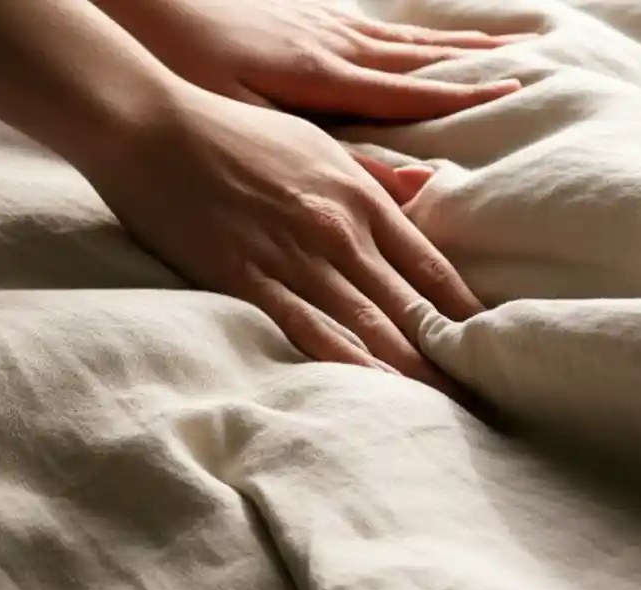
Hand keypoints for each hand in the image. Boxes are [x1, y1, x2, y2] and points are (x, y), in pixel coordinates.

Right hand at [89, 85, 480, 394]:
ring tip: (441, 410)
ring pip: (367, 327)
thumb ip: (372, 174)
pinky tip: (371, 394)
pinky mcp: (248, 281)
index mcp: (361, 197)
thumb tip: (426, 189)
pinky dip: (345, 365)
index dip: (463, 316)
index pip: (431, 269)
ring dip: (408, 372)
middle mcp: (340, 231)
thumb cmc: (234, 131)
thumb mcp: (318, 141)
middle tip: (479, 398)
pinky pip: (306, 332)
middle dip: (446, 357)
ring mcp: (295, 259)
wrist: (154, 128)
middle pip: (409, 308)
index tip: (487, 349)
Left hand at [95, 0, 528, 120]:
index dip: (464, 97)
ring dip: (454, 42)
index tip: (516, 94)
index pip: (409, 92)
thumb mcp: (252, 121)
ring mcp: (319, 24)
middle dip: (478, 61)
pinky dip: (410, 32)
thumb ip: (328, 154)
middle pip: (420, 57)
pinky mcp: (301, 15)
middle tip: (534, 62)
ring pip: (403, 37)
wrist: (143, 2)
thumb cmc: (186, 70)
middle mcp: (333, 43)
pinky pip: (374, 26)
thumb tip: (403, 178)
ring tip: (502, 41)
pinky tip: (415, 35)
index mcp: (325, 76)